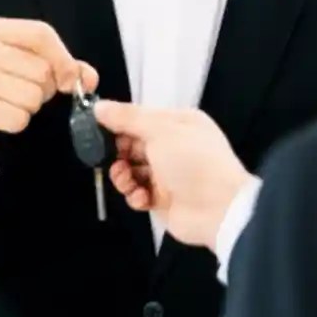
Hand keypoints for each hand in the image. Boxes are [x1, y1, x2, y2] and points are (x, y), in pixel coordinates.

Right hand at [0, 17, 97, 160]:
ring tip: (9, 102)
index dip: (63, 58)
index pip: (41, 34)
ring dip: (30, 107)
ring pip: (34, 97)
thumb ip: (58, 64)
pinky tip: (1, 116)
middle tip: (23, 90)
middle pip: (42, 70)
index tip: (70, 78)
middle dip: (43, 88)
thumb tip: (89, 77)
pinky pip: (20, 118)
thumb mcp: (18, 60)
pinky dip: (17, 122)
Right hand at [95, 101, 253, 249]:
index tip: (97, 130)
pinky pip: (138, 193)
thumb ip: (127, 118)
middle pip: (132, 145)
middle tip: (114, 159)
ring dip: (123, 176)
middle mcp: (173, 147)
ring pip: (132, 171)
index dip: (119, 124)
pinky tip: (142, 197)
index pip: (140, 119)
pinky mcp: (163, 199)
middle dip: (118, 153)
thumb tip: (100, 107)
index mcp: (178, 124)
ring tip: (127, 181)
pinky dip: (135, 196)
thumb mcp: (160, 130)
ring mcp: (168, 174)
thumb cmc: (195, 162)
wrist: (219, 209)